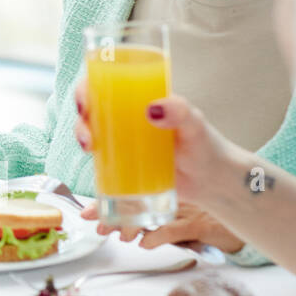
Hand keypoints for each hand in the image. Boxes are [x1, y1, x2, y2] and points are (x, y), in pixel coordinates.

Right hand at [72, 82, 232, 206]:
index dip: (85, 91)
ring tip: (91, 153)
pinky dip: (92, 192)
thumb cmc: (205, 145)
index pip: (103, 86)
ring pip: (91, 140)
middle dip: (80, 123)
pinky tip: (88, 208)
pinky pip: (101, 173)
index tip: (85, 104)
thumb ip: (179, 111)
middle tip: (88, 139)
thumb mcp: (194, 124)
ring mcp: (122, 146)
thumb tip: (152, 109)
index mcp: (138, 100)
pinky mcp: (124, 170)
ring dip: (82, 144)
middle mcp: (124, 120)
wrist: (214, 181)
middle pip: (90, 113)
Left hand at [78, 200, 243, 252]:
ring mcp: (184, 207)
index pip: (126, 191)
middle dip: (110, 213)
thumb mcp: (172, 205)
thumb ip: (148, 208)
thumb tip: (115, 223)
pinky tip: (144, 244)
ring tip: (112, 233)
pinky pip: (175, 229)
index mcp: (159, 186)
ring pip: (150, 215)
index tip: (85, 210)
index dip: (105, 200)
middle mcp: (169, 193)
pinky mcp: (199, 223)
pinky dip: (158, 237)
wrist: (243, 204)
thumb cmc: (203, 206)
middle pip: (133, 201)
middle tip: (93, 222)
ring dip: (129, 224)